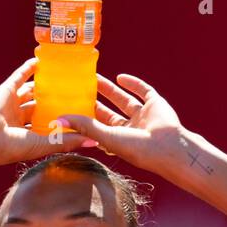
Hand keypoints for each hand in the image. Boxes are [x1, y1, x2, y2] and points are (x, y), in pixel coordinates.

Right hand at [0, 57, 92, 164]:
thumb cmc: (13, 147)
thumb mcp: (44, 144)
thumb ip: (68, 141)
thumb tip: (93, 142)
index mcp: (28, 135)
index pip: (48, 125)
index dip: (61, 119)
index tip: (78, 112)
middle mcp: (20, 119)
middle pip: (41, 106)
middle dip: (54, 100)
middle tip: (72, 92)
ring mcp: (13, 103)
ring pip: (31, 91)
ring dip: (44, 84)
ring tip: (59, 76)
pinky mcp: (8, 89)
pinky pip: (20, 76)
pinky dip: (29, 68)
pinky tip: (40, 61)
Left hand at [55, 73, 196, 172]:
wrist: (169, 146)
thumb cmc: (137, 148)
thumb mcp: (106, 136)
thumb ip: (84, 126)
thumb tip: (58, 120)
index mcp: (116, 141)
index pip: (95, 128)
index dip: (83, 118)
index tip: (69, 107)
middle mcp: (128, 129)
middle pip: (107, 112)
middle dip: (94, 101)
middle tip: (79, 88)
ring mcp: (142, 116)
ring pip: (123, 100)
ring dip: (110, 90)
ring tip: (94, 78)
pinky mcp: (155, 104)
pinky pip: (143, 92)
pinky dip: (132, 84)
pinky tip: (120, 77)